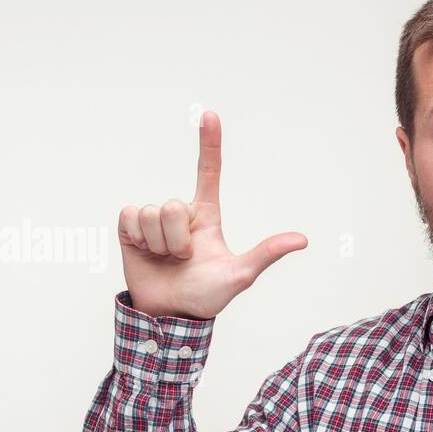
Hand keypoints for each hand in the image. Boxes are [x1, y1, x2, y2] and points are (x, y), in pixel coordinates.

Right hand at [117, 110, 307, 318]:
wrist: (169, 315)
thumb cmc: (207, 296)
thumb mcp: (240, 274)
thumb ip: (266, 253)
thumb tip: (302, 239)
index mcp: (207, 216)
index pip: (209, 173)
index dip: (209, 144)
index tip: (210, 116)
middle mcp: (181, 214)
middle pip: (174, 205)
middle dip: (178, 239)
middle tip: (184, 259)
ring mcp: (155, 221)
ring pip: (154, 213)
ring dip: (160, 244)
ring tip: (167, 260)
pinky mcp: (131, 228)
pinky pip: (131, 217)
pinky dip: (139, 239)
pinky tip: (146, 253)